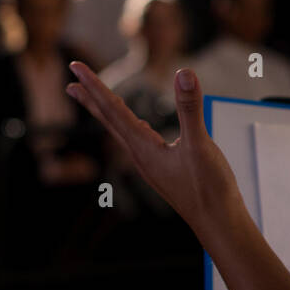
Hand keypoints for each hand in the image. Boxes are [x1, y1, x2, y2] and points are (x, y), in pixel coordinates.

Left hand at [66, 62, 246, 238]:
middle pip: (109, 121)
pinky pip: (137, 139)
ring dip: (106, 112)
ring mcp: (151, 163)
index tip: (76, 68)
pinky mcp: (163, 168)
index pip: (112, 109)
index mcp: (144, 148)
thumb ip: (190, 108)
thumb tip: (184, 74)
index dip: (94, 86)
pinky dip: (128, 125)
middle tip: (71, 82)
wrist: (217, 222)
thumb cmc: (208, 189)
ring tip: (94, 100)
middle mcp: (141, 156)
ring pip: (121, 130)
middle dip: (90, 99)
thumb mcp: (200, 144)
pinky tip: (136, 126)